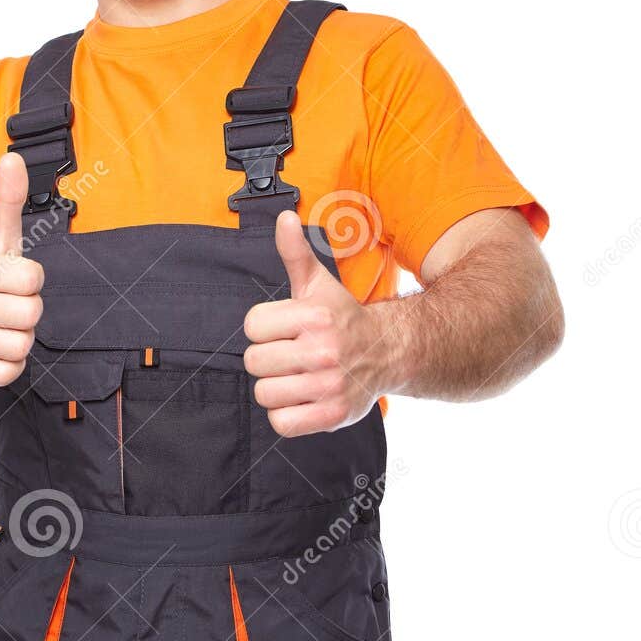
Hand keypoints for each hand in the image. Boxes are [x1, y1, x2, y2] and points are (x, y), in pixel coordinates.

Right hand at [0, 152, 43, 385]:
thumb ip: (8, 196)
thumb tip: (15, 159)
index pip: (33, 279)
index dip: (30, 276)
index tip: (13, 273)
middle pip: (30, 315)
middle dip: (27, 307)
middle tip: (8, 300)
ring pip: (21, 346)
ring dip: (19, 335)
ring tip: (1, 321)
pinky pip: (7, 374)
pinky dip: (8, 363)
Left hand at [243, 210, 383, 435]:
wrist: (389, 352)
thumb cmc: (343, 319)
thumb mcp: (318, 284)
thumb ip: (295, 253)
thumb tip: (284, 217)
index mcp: (315, 317)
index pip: (252, 326)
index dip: (263, 328)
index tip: (283, 329)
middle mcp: (324, 352)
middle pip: (254, 362)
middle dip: (268, 358)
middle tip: (290, 355)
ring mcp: (329, 386)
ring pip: (265, 394)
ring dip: (276, 387)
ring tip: (296, 377)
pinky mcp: (333, 415)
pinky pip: (282, 423)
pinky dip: (286, 415)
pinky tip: (301, 399)